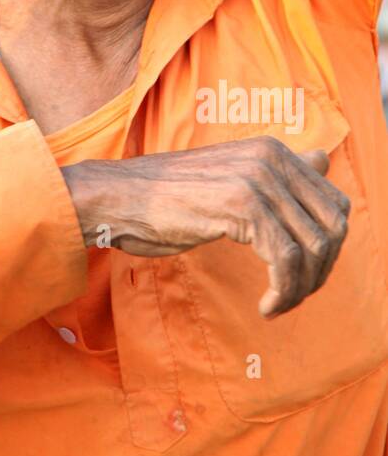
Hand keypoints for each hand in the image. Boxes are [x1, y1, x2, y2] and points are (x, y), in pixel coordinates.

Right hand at [60, 136, 349, 318]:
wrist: (119, 197)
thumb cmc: (167, 196)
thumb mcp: (229, 177)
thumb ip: (278, 171)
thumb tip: (323, 157)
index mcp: (273, 149)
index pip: (335, 203)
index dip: (328, 248)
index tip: (303, 275)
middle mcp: (272, 157)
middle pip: (333, 227)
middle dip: (321, 271)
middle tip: (292, 295)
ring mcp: (259, 179)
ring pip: (313, 248)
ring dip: (301, 288)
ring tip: (278, 304)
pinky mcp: (244, 207)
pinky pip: (286, 261)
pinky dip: (283, 292)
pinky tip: (266, 306)